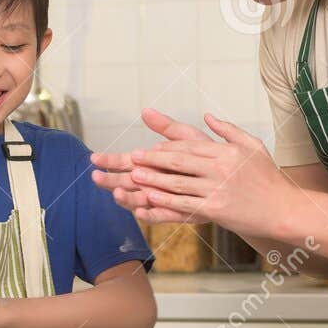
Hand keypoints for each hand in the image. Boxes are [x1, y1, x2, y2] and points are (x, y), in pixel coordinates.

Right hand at [91, 108, 212, 211]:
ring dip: (127, 199)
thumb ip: (167, 127)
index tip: (94, 157)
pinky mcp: (177, 213)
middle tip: (96, 177)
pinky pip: (160, 216)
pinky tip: (141, 211)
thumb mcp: (188, 138)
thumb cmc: (210, 157)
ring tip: (117, 194)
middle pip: (126, 183)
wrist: (233, 181)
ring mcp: (163, 199)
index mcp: (153, 164)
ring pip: (139, 201)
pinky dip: (149, 215)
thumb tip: (146, 110)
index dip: (110, 160)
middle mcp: (154, 182)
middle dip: (110, 181)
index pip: (126, 162)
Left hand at [96, 109, 296, 234]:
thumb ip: (228, 129)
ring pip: (177, 183)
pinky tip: (150, 200)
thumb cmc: (268, 178)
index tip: (147, 147)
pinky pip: (185, 204)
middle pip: (179, 161)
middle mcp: (220, 168)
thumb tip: (208, 115)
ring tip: (133, 176)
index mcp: (226, 151)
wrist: (283, 209)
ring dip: (153, 179)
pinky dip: (165, 201)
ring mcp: (217, 189)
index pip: (189, 145)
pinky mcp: (216, 209)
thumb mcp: (252, 146)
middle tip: (131, 157)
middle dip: (152, 159)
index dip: (165, 146)